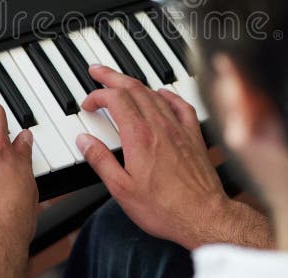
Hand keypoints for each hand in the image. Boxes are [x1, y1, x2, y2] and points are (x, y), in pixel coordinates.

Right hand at [77, 65, 271, 249]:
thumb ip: (100, 161)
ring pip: (154, 93)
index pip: (115, 99)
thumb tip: (84, 141)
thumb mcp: (121, 189)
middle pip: (133, 88)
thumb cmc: (164, 208)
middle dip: (112, 77)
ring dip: (135, 83)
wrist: (203, 216)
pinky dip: (168, 95)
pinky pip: (181, 105)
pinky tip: (163, 94)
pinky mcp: (194, 136)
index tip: (88, 103)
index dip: (98, 95)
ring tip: (122, 82)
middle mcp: (159, 126)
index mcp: (139, 136)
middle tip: (97, 71)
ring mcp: (179, 128)